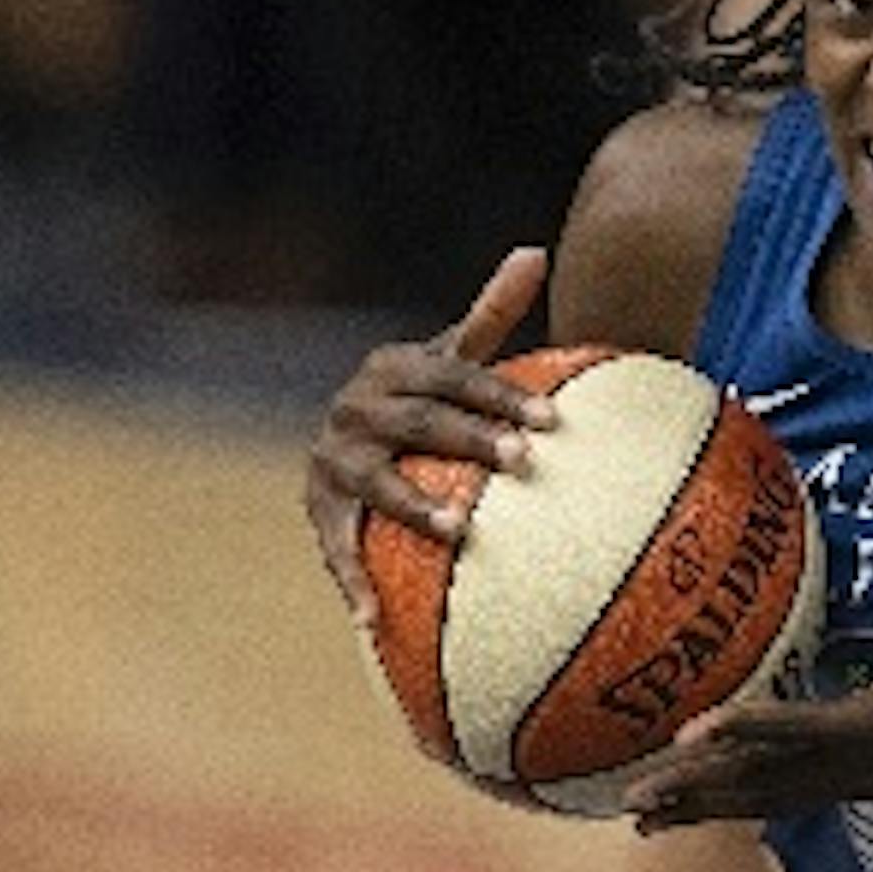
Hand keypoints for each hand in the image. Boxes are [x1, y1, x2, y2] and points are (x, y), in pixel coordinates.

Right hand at [302, 246, 558, 625]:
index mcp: (395, 366)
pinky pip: (337, 548)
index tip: (554, 422)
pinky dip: (353, 583)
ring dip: (414, 507)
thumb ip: (492, 311)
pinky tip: (376, 621)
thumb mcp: (450, 353)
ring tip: (460, 531)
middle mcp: (356, 407)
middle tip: (525, 463)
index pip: (456, 375)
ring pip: (376, 483)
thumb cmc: (424, 393)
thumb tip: (538, 250)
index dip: (502, 396)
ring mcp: (332, 459)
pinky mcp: (318, 507)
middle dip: (471, 441)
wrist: (349, 430)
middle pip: (420, 424)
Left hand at [625, 521, 872, 836]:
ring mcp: (860, 788)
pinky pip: (791, 804)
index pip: (796, 729)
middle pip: (763, 781)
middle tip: (634, 799)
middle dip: (698, 790)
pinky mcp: (869, 796)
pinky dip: (746, 809)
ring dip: (709, 810)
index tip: (686, 735)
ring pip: (769, 803)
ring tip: (647, 819)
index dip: (741, 728)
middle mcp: (857, 765)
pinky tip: (717, 814)